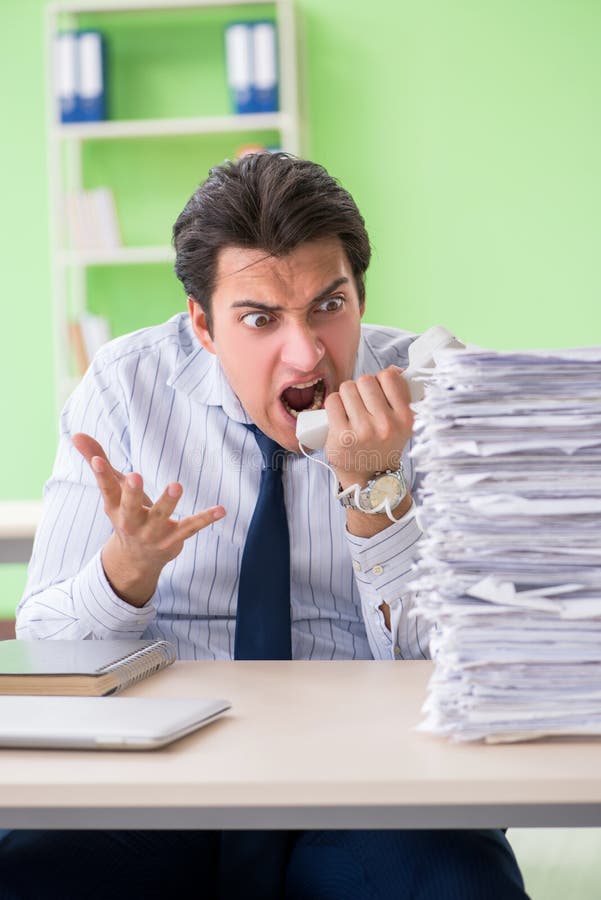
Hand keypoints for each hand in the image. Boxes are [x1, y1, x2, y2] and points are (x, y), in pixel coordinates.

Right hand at [72, 433, 225, 606]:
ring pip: (162, 516)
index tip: (97, 460)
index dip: (101, 475)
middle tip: (135, 476)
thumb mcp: (112, 490)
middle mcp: (132, 522)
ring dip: (168, 501)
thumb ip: (97, 459)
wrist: (136, 560)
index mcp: (115, 508)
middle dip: (133, 493)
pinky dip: (206, 518)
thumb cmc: (126, 513)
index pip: (107, 490)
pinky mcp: (174, 539)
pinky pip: (191, 527)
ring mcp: (153, 533)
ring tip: (176, 484)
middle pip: (131, 508)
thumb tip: (76, 434)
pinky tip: (221, 509)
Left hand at [324, 366, 413, 488]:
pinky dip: (333, 405)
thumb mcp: (401, 424)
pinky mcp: (341, 435)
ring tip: (350, 411)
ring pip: (347, 387)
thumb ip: (400, 395)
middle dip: (361, 388)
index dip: (380, 381)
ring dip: (346, 395)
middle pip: (365, 380)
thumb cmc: (383, 446)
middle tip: (361, 404)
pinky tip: (338, 416)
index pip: (389, 377)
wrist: (370, 480)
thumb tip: (394, 369)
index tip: (377, 393)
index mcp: (406, 418)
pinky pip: (332, 401)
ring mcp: (363, 430)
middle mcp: (386, 425)